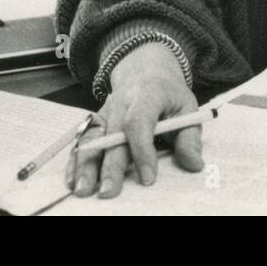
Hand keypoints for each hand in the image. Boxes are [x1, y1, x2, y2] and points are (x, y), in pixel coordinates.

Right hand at [65, 43, 203, 198]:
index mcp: (148, 94)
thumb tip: (194, 164)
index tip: (148, 178)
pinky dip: (75, 161)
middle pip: (112, 134)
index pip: (139, 121)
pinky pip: (83, 141)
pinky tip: (72, 180)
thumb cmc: (169, 98)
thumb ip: (190, 138)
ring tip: (83, 189)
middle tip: (109, 192)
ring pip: (92, 138)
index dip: (142, 150)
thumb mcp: (187, 109)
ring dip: (86, 165)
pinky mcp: (95, 121)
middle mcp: (121, 101)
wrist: (147, 73)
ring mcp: (105, 111)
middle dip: (110, 165)